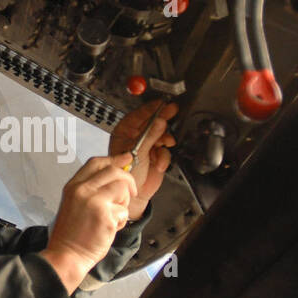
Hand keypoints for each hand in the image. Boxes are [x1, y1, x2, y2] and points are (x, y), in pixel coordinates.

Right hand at [40, 154, 137, 292]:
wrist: (66, 256)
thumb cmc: (70, 234)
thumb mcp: (73, 204)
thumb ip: (90, 189)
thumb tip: (115, 176)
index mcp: (73, 186)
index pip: (96, 162)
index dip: (114, 159)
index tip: (126, 158)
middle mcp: (82, 190)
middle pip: (114, 171)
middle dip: (128, 180)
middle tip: (131, 192)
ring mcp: (94, 202)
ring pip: (123, 189)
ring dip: (124, 204)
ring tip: (112, 217)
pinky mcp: (106, 216)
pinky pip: (124, 212)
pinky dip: (121, 222)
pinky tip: (109, 229)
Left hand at [109, 101, 178, 219]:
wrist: (134, 194)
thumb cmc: (127, 174)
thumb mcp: (138, 151)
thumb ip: (150, 136)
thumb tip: (159, 122)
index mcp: (125, 132)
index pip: (139, 115)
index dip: (151, 109)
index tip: (161, 103)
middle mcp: (136, 137)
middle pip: (152, 122)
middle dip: (163, 119)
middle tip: (173, 110)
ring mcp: (147, 146)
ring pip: (161, 134)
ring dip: (164, 140)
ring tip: (165, 144)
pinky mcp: (157, 155)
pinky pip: (165, 150)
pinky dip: (164, 156)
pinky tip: (159, 163)